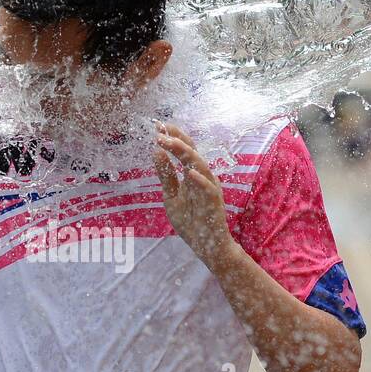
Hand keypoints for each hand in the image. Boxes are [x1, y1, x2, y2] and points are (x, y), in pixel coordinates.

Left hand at [153, 122, 238, 271]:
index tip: (158, 126)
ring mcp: (209, 188)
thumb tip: (156, 151)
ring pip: (200, 166)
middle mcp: (202, 177)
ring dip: (185, 154)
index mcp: (192, 174)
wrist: (206, 245)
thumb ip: (166, 175)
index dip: (173, 137)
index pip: (184, 150)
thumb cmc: (190, 220)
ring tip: (170, 144)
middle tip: (160, 131)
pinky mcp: (214, 203)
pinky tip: (189, 172)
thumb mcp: (171, 195)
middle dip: (177, 140)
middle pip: (192, 153)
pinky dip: (199, 180)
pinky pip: (208, 189)